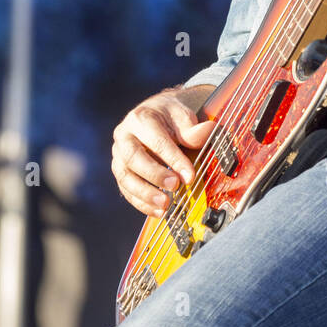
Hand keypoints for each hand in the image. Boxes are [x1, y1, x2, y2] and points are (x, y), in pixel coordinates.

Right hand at [111, 88, 216, 217]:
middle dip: (154, 175)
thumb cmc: (171, 118)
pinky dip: (141, 203)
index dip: (173, 159)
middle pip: (133, 158)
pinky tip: (158, 211)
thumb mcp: (183, 117)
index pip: (156, 141)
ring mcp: (118, 154)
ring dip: (145, 193)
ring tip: (165, 204)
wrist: (157, 116)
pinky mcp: (120, 171)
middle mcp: (124, 136)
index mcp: (140, 118)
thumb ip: (193, 129)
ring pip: (125, 176)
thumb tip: (208, 131)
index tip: (189, 176)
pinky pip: (126, 190)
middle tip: (175, 187)